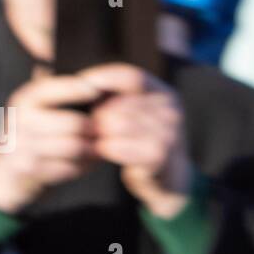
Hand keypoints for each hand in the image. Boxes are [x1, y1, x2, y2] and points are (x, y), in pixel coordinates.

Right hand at [0, 74, 100, 213]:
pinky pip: (68, 168)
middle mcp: (19, 119)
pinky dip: (82, 167)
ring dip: (92, 150)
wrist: (3, 174)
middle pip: (74, 123)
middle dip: (95, 129)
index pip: (51, 88)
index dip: (77, 88)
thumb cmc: (28, 136)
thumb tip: (91, 79)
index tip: (98, 92)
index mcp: (23, 99)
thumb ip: (56, 92)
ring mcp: (22, 145)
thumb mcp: (34, 109)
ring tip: (99, 147)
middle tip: (107, 131)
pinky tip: (84, 164)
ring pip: (75, 147)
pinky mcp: (28, 169)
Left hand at [79, 63, 192, 217]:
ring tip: (96, 136)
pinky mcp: (160, 156)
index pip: (132, 76)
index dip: (105, 77)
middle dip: (100, 112)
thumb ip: (116, 95)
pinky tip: (103, 148)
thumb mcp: (135, 111)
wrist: (169, 177)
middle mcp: (172, 110)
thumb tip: (82, 82)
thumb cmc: (142, 138)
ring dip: (102, 131)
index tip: (81, 81)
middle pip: (121, 103)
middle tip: (90, 122)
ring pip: (120, 123)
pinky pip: (124, 146)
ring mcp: (170, 134)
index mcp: (165, 93)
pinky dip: (109, 147)